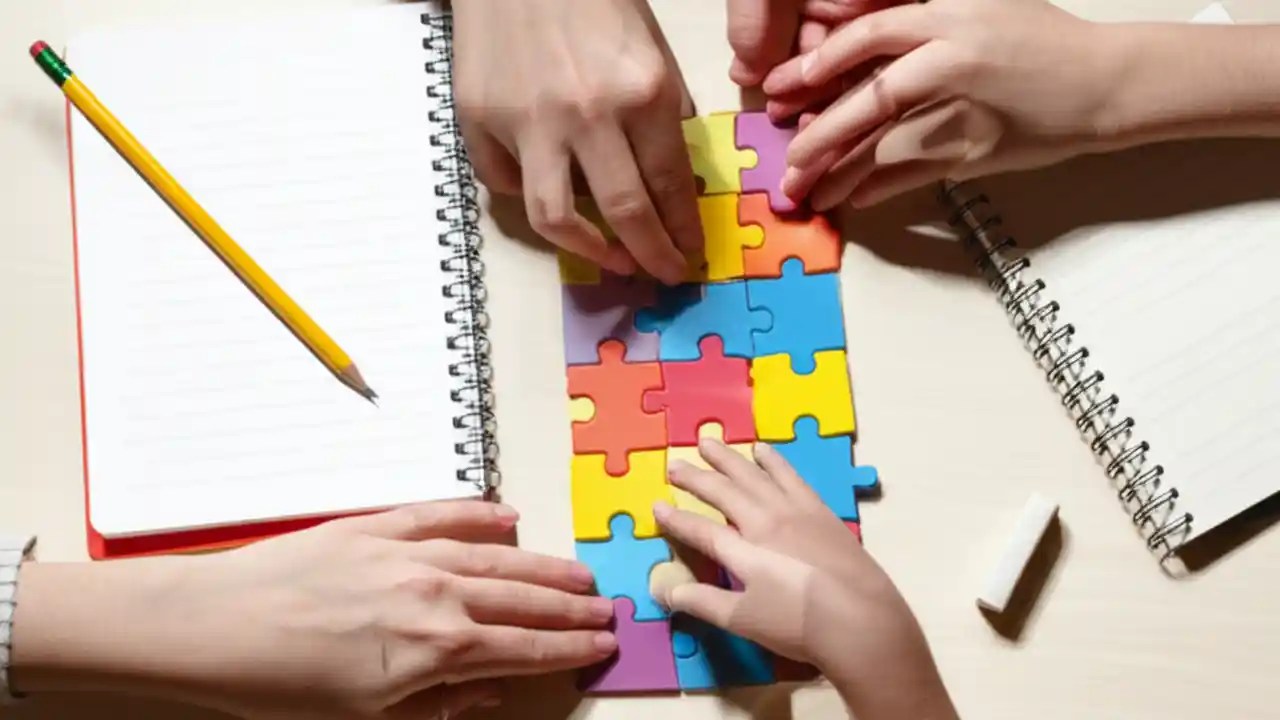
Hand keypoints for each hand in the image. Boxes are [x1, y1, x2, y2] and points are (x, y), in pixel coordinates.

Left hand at [12, 502, 615, 718]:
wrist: (211, 626)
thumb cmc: (278, 687)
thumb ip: (437, 705)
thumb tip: (488, 694)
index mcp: (436, 650)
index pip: (524, 648)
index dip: (568, 648)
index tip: (602, 643)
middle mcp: (435, 596)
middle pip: (522, 600)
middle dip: (569, 606)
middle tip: (606, 605)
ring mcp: (407, 554)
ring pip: (496, 558)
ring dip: (542, 565)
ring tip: (577, 571)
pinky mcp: (375, 526)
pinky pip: (442, 515)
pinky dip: (479, 515)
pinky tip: (507, 516)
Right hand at [453, 0, 701, 284]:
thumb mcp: (652, 48)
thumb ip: (665, 112)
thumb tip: (672, 178)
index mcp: (642, 91)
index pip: (671, 184)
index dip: (684, 230)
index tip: (691, 254)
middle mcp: (587, 114)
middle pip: (625, 213)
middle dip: (653, 256)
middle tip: (664, 274)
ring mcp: (527, 122)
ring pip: (557, 219)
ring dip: (592, 252)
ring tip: (614, 260)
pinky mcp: (479, 120)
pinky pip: (506, 183)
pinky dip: (531, 198)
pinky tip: (554, 198)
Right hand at [654, 441, 956, 719]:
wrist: (862, 619)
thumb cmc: (798, 624)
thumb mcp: (743, 620)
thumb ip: (703, 602)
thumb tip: (666, 592)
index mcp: (743, 549)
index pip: (700, 530)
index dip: (675, 519)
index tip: (655, 505)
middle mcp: (765, 521)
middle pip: (725, 492)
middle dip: (696, 477)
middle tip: (675, 463)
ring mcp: (796, 512)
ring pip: (756, 475)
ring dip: (731, 458)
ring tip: (713, 443)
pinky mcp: (821, 512)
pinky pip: (791, 476)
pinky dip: (775, 461)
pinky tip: (766, 452)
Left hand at [763, 0, 1119, 207]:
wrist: (1102, 82)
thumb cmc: (1038, 40)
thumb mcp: (979, 5)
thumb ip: (920, 18)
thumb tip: (855, 48)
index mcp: (949, 17)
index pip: (869, 37)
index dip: (819, 63)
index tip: (783, 86)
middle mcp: (953, 61)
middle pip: (869, 100)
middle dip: (819, 132)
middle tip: (786, 156)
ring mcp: (965, 112)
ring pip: (884, 146)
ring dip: (838, 173)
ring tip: (805, 192)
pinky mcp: (975, 154)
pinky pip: (913, 174)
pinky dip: (878, 188)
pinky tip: (850, 199)